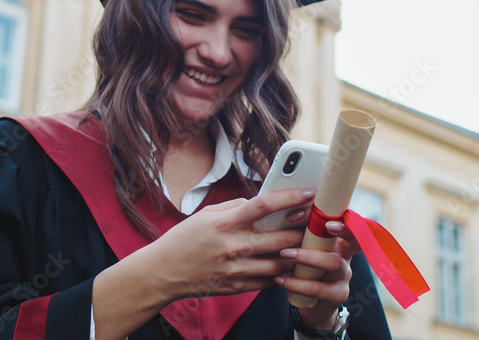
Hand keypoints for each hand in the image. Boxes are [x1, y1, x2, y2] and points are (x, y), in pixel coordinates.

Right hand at [140, 188, 315, 299]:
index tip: (308, 192)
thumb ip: (234, 207)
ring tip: (307, 245)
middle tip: (315, 222)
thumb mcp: (206, 214)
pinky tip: (288, 264)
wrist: (163, 273)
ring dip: (297, 254)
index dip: (290, 197)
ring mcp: (236, 270)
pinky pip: (268, 281)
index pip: (264, 206)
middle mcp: (234, 247)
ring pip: (280, 264)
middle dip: (302, 230)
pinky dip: (281, 272)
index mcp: (226, 223)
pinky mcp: (237, 286)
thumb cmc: (183, 240)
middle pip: (280, 238)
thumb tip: (259, 203)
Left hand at [275, 220, 359, 330]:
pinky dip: (296, 283)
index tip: (329, 216)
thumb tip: (288, 214)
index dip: (345, 217)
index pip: (352, 223)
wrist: (311, 305)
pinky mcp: (336, 296)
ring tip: (284, 253)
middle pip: (355, 241)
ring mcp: (344, 278)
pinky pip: (317, 288)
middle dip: (342, 230)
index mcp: (340, 241)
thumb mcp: (306, 248)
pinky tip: (279, 279)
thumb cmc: (306, 269)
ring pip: (333, 263)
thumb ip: (302, 230)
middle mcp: (347, 257)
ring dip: (308, 256)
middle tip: (326, 224)